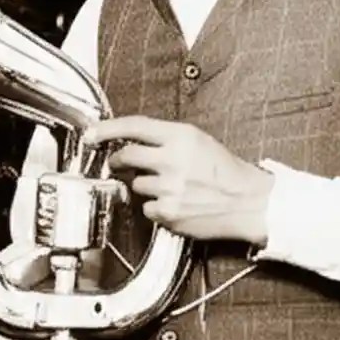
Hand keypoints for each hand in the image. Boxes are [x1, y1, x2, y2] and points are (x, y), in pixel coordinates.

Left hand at [85, 116, 274, 244]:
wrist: (248, 201)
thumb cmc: (224, 170)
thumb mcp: (198, 141)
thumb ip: (165, 138)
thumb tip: (131, 140)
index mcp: (181, 137)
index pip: (134, 126)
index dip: (107, 129)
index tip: (92, 133)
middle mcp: (172, 161)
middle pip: (125, 157)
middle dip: (118, 160)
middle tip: (120, 162)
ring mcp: (169, 189)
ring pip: (137, 185)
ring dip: (147, 186)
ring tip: (172, 186)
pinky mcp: (169, 213)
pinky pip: (147, 208)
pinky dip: (156, 207)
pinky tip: (176, 203)